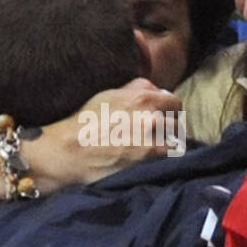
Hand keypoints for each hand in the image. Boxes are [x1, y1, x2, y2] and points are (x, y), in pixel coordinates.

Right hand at [31, 78, 182, 190]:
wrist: (70, 149)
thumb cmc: (84, 121)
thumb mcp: (108, 95)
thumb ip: (134, 89)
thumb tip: (153, 89)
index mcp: (141, 97)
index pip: (173, 101)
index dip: (170, 109)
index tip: (166, 115)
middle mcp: (149, 115)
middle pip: (177, 121)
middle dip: (171, 125)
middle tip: (162, 133)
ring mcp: (150, 137)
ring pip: (174, 139)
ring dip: (168, 142)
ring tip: (157, 146)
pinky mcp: (147, 157)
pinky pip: (167, 155)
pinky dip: (163, 156)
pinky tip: (152, 158)